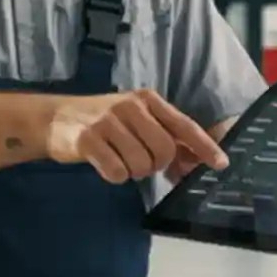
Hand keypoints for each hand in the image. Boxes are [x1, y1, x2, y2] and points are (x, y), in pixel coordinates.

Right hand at [46, 89, 228, 183]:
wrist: (55, 118)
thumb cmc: (103, 121)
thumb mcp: (135, 119)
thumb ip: (163, 135)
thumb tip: (193, 161)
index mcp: (148, 100)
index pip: (184, 125)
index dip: (205, 146)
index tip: (221, 164)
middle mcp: (131, 107)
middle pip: (164, 150)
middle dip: (157, 165)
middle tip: (142, 163)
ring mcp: (108, 122)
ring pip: (141, 164)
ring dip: (134, 172)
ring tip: (120, 159)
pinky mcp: (88, 140)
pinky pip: (117, 172)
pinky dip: (115, 176)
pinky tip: (105, 163)